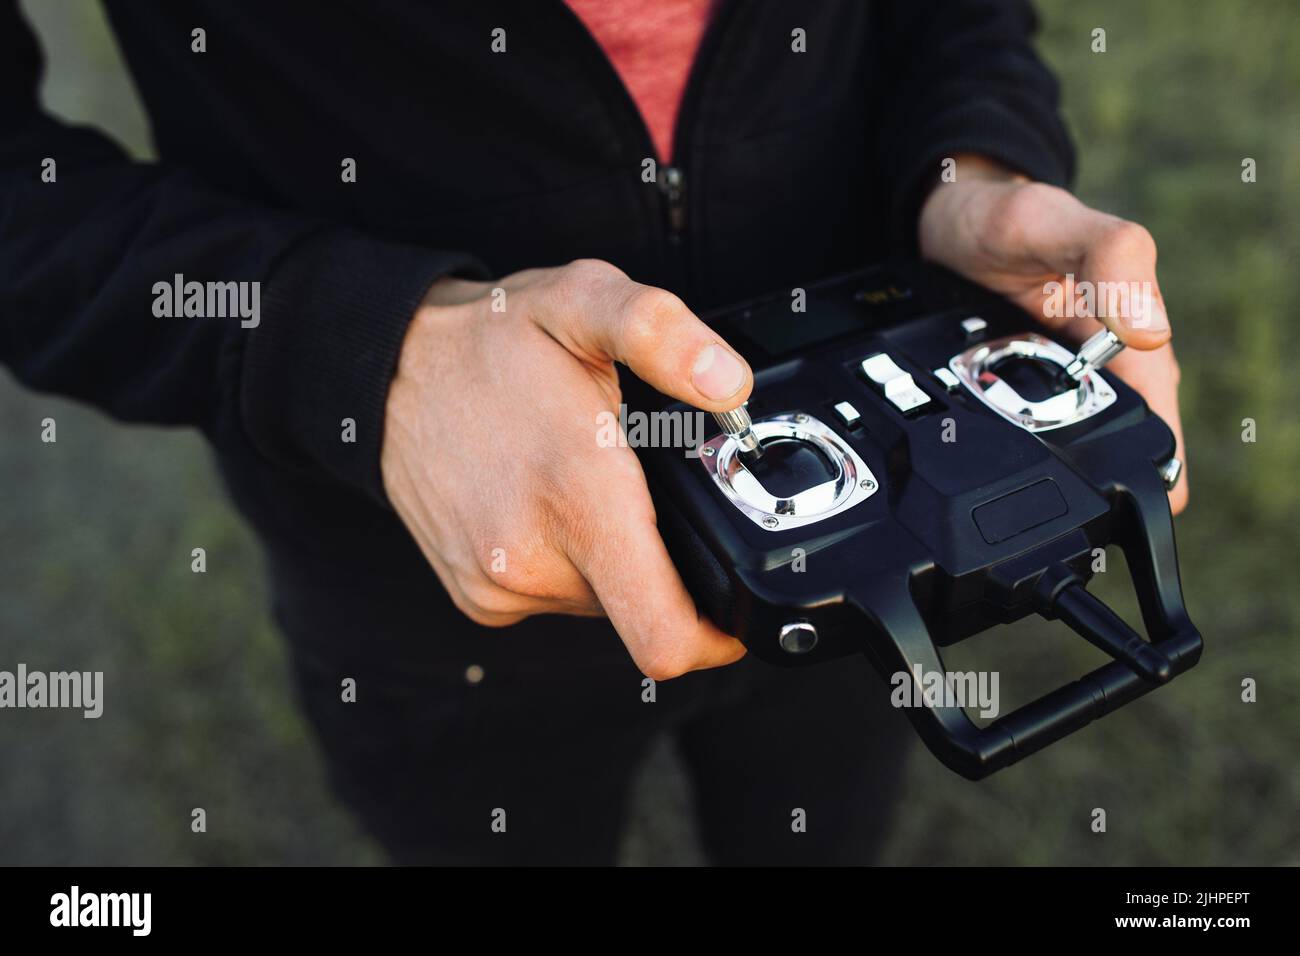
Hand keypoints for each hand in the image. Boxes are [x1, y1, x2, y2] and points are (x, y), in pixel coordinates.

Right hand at [381, 260, 751, 678]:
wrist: (385, 369)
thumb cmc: (490, 339)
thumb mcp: (583, 301)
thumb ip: (662, 333)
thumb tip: (728, 383)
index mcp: (576, 499)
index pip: (664, 635)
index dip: (718, 638)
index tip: (739, 609)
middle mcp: (530, 560)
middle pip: (644, 611)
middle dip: (665, 564)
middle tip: (647, 492)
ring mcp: (496, 586)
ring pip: (601, 604)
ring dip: (613, 558)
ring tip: (587, 486)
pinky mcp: (476, 596)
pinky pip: (554, 598)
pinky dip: (569, 562)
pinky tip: (549, 505)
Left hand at [918, 155, 1186, 513]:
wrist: (954, 221)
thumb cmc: (1011, 217)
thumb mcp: (1055, 224)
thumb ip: (1111, 260)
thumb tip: (1149, 332)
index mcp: (1137, 345)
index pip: (1158, 435)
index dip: (1140, 479)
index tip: (1101, 502)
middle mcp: (1107, 375)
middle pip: (1108, 460)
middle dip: (1076, 484)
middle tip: (1024, 488)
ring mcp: (1063, 387)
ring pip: (1063, 454)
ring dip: (1033, 467)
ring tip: (988, 470)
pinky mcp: (1023, 390)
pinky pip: (1020, 434)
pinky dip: (1001, 446)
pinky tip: (972, 454)